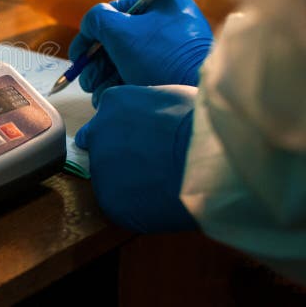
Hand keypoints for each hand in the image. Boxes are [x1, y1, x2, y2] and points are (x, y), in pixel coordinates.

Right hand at [68, 0, 211, 106]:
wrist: (198, 94)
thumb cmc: (161, 57)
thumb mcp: (120, 32)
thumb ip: (97, 19)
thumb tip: (90, 23)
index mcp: (164, 1)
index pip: (116, 11)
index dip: (91, 34)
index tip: (77, 55)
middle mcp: (171, 20)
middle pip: (120, 38)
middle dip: (97, 62)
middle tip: (86, 80)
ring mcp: (174, 47)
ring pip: (128, 58)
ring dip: (105, 76)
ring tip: (94, 92)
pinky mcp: (174, 70)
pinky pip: (141, 71)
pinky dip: (122, 83)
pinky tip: (108, 97)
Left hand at [74, 84, 196, 232]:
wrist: (208, 160)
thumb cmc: (202, 125)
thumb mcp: (173, 98)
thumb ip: (152, 107)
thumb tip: (157, 117)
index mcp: (113, 102)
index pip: (108, 119)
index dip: (127, 133)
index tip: (145, 143)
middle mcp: (97, 133)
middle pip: (101, 149)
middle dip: (122, 158)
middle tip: (153, 167)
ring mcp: (100, 168)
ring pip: (111, 180)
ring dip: (131, 184)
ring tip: (165, 185)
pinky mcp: (109, 200)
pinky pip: (122, 207)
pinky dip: (139, 209)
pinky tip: (163, 201)